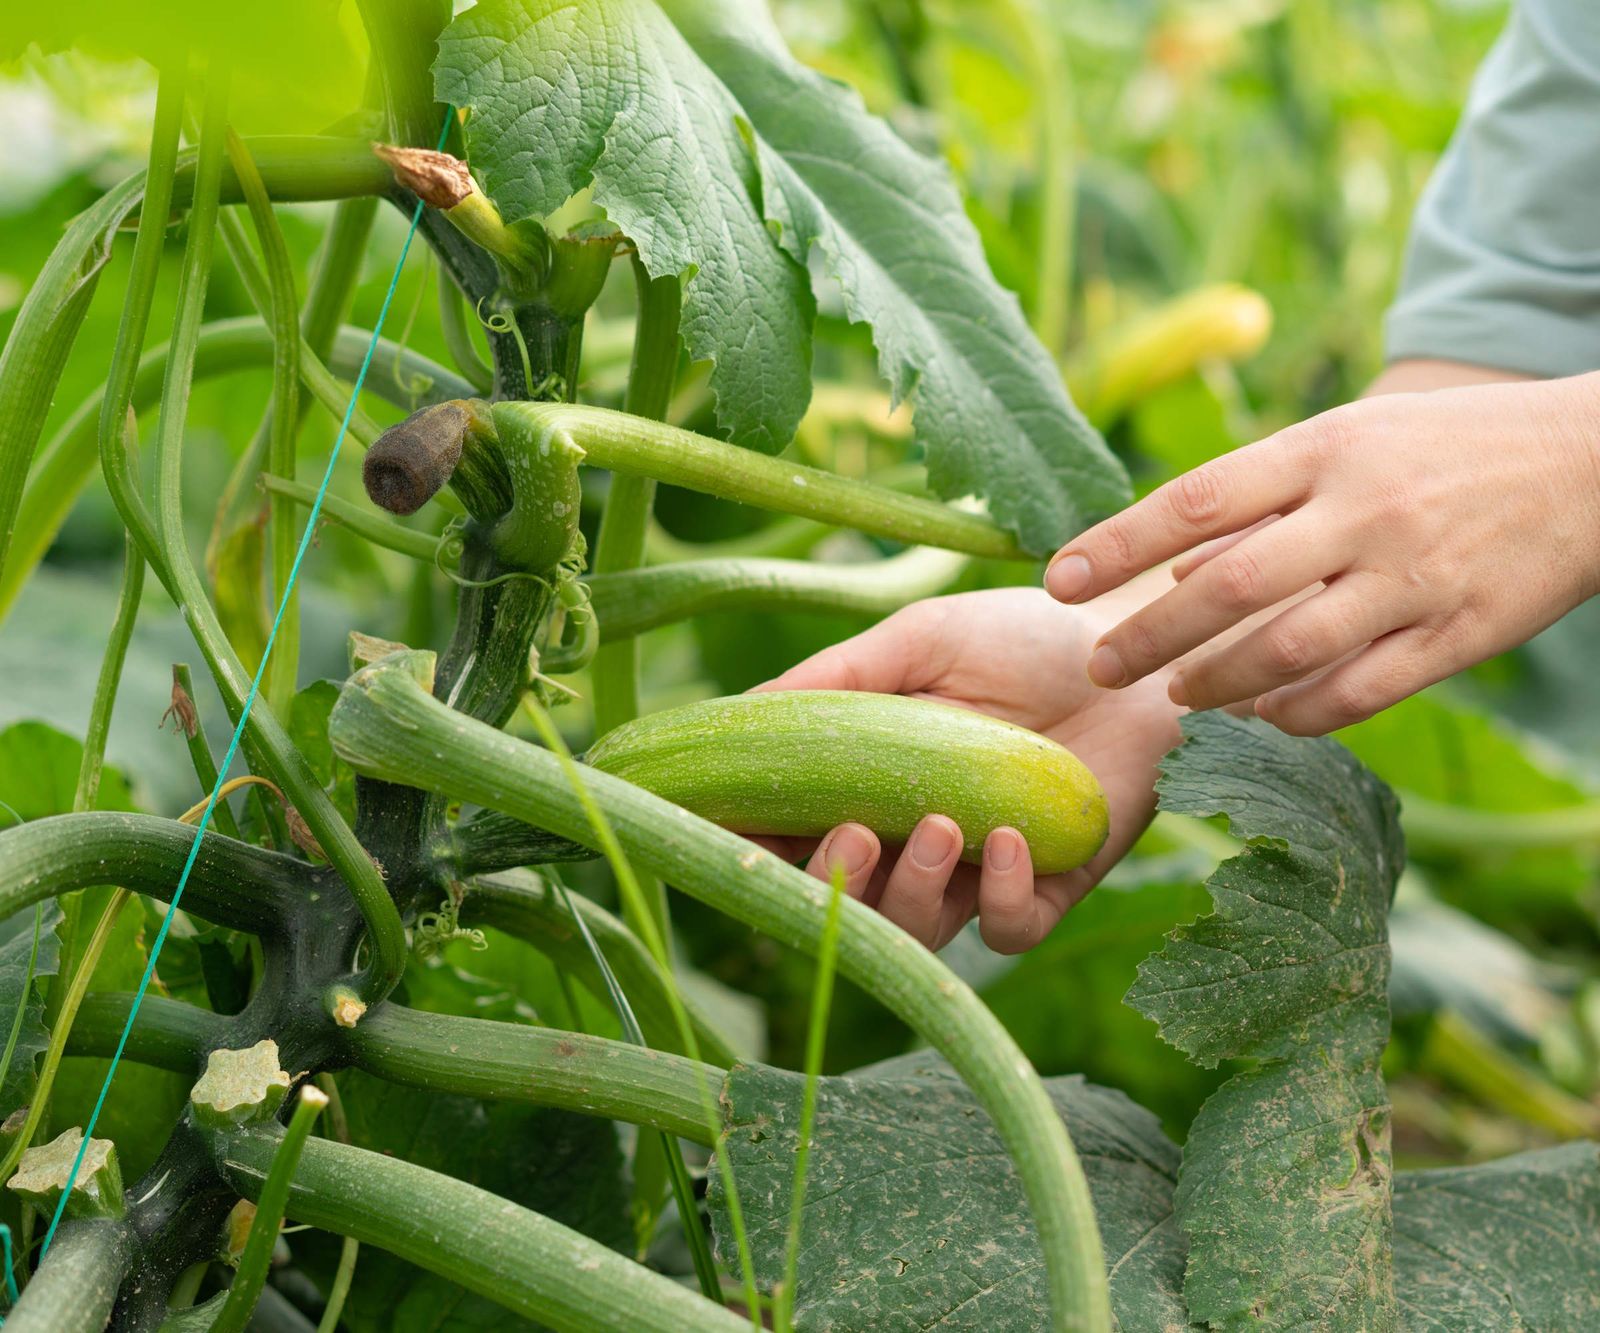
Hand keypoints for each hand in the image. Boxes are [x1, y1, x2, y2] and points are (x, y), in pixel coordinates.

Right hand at [752, 587, 1183, 952]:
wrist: (1139, 642)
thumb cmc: (1024, 635)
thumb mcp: (922, 640)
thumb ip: (837, 678)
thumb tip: (742, 711)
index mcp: (872, 782)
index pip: (793, 834)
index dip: (757, 843)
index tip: (732, 823)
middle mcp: (916, 835)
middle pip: (847, 901)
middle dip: (833, 884)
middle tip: (848, 832)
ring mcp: (981, 868)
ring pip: (919, 932)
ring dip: (910, 894)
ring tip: (937, 827)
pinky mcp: (1052, 885)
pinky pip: (1008, 929)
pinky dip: (999, 898)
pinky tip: (1006, 842)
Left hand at [1044, 372, 1599, 734]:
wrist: (1595, 461)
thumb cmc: (1442, 448)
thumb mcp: (1349, 441)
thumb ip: (1262, 501)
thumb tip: (1172, 570)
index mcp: (1326, 448)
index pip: (1197, 500)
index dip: (1118, 543)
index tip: (1056, 580)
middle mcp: (1364, 511)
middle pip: (1230, 587)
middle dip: (1149, 635)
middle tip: (1099, 665)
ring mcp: (1415, 576)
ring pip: (1290, 650)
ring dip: (1218, 683)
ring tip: (1178, 697)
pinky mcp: (1462, 634)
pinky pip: (1362, 691)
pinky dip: (1300, 713)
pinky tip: (1265, 719)